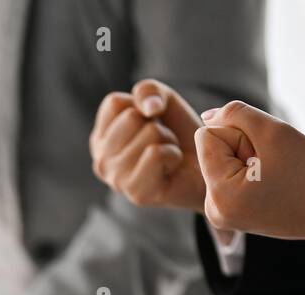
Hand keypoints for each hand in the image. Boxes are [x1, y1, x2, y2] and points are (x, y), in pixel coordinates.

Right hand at [89, 79, 205, 211]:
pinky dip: (173, 153)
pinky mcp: (136, 193)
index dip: (140, 106)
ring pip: (148, 134)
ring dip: (167, 140)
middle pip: (131, 118)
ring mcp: (116, 180)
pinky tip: (171, 167)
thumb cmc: (178, 133)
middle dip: (156, 124)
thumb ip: (148, 90)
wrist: (204, 164)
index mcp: (100, 138)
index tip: (149, 124)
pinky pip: (156, 153)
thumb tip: (150, 109)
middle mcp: (101, 161)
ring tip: (167, 155)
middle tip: (161, 143)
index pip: (114, 103)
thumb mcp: (161, 99)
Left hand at [195, 101, 304, 259]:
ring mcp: (221, 215)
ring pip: (222, 161)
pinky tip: (271, 185)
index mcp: (219, 195)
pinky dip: (250, 172)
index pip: (206, 135)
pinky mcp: (232, 215)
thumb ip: (234, 114)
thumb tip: (207, 118)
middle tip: (273, 167)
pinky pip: (230, 175)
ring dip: (247, 158)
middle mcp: (213, 210)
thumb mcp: (273, 132)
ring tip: (273, 177)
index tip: (265, 154)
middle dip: (242, 148)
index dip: (239, 134)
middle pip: (212, 149)